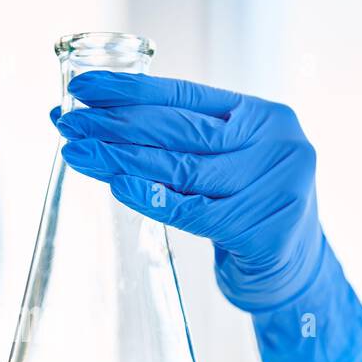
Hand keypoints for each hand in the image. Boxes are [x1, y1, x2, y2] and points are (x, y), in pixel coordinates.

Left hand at [53, 71, 361, 361]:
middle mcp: (277, 144)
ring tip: (78, 152)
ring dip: (121, 159)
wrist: (294, 273)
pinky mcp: (266, 231)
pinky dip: (152, 199)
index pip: (185, 95)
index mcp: (263, 116)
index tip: (81, 88)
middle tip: (67, 122)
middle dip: (115, 124)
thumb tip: (99, 121)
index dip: (130, 90)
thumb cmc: (247, 211)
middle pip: (180, 129)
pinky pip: (194, 213)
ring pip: (183, 168)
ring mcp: (276, 187)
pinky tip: (117, 187)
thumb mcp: (226, 163)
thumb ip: (184, 141)